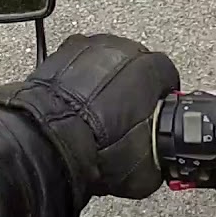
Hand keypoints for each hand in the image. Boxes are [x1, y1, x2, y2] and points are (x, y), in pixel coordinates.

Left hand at [0, 34, 179, 211]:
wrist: (47, 144)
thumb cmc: (98, 147)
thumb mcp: (148, 167)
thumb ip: (160, 154)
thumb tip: (158, 163)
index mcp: (152, 69)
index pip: (167, 78)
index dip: (160, 101)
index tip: (153, 116)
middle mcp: (123, 51)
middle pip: (136, 67)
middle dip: (131, 89)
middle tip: (123, 119)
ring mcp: (89, 49)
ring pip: (104, 65)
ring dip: (102, 84)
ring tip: (94, 115)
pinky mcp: (58, 55)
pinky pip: (75, 68)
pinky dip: (75, 84)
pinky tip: (73, 108)